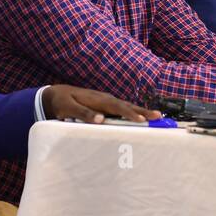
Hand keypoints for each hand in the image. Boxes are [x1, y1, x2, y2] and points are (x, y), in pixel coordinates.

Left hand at [42, 86, 160, 123]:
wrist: (56, 95)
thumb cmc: (62, 102)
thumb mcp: (68, 108)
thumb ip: (83, 114)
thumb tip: (100, 119)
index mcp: (97, 99)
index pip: (117, 107)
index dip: (130, 114)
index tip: (142, 120)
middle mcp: (105, 99)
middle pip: (127, 105)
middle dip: (143, 111)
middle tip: (158, 116)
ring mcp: (106, 102)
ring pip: (126, 107)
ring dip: (141, 112)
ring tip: (156, 117)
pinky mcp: (105, 106)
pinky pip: (122, 109)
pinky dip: (133, 113)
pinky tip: (141, 118)